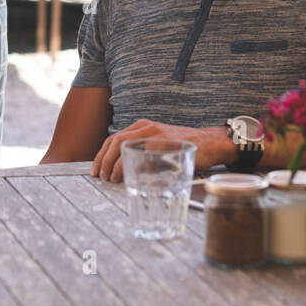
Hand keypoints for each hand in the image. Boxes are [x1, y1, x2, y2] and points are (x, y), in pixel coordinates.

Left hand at [91, 119, 231, 182]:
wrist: (209, 143)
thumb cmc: (183, 147)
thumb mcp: (158, 144)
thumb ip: (142, 151)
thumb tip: (123, 170)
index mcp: (141, 127)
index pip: (113, 138)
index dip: (100, 155)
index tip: (96, 170)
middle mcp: (145, 127)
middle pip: (114, 141)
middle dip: (103, 160)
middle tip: (100, 177)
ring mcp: (155, 133)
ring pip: (124, 146)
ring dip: (114, 164)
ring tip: (112, 178)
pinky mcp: (164, 142)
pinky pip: (144, 155)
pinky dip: (134, 167)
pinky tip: (132, 177)